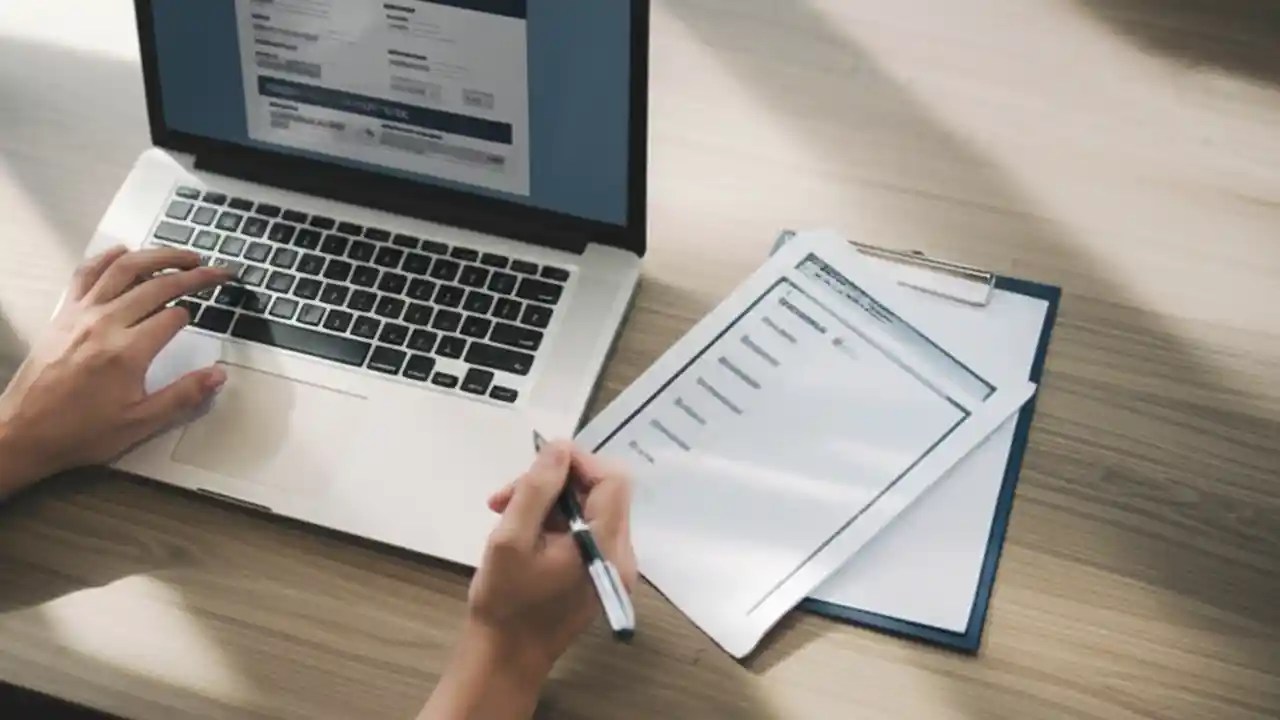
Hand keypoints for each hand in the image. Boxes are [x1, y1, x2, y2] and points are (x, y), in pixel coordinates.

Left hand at [0, 246, 230, 497]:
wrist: (24, 432)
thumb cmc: (83, 431)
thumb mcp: (140, 423)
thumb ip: (183, 396)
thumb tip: (219, 375)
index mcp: (127, 352)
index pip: (173, 317)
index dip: (193, 315)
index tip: (204, 315)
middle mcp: (105, 324)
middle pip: (157, 285)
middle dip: (193, 275)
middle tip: (217, 272)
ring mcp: (81, 314)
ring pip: (124, 269)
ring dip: (158, 256)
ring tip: (184, 255)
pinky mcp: (64, 313)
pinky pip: (87, 273)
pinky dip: (108, 257)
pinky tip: (125, 252)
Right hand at [418, 442, 636, 719]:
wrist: (507, 659)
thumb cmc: (506, 604)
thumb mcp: (510, 539)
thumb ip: (536, 489)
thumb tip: (559, 448)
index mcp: (606, 545)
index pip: (612, 480)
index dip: (578, 462)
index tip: (538, 463)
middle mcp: (620, 554)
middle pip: (600, 492)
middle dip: (553, 483)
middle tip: (505, 496)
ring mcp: (611, 565)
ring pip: (588, 508)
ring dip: (547, 502)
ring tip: (503, 512)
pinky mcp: (598, 572)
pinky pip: (583, 529)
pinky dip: (553, 521)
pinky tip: (520, 532)